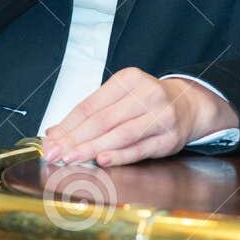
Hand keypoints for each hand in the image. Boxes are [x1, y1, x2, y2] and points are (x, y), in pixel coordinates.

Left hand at [40, 68, 237, 166]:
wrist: (188, 106)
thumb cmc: (145, 103)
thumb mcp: (119, 98)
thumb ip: (89, 114)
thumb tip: (54, 133)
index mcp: (129, 79)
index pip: (91, 105)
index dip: (68, 125)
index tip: (51, 141)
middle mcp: (147, 94)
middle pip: (103, 120)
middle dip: (75, 139)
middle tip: (56, 154)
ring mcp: (161, 116)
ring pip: (120, 134)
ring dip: (92, 148)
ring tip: (71, 158)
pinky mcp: (169, 138)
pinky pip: (139, 149)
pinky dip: (119, 156)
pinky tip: (102, 160)